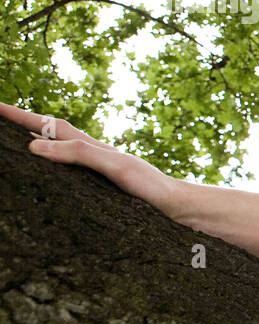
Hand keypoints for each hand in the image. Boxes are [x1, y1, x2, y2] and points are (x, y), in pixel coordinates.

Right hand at [0, 101, 179, 213]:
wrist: (177, 207)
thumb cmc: (149, 187)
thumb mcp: (114, 166)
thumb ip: (78, 154)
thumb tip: (34, 145)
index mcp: (92, 147)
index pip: (49, 125)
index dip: (20, 115)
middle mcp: (92, 156)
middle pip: (50, 134)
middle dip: (21, 126)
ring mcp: (96, 172)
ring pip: (57, 154)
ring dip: (34, 145)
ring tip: (10, 144)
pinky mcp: (101, 190)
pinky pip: (66, 174)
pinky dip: (49, 169)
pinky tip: (44, 180)